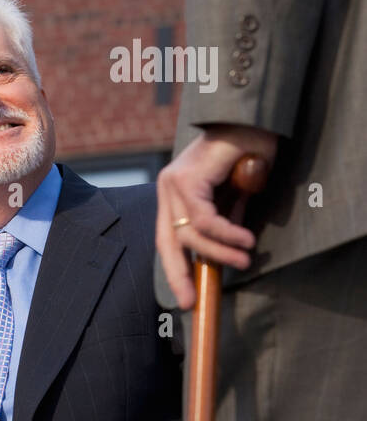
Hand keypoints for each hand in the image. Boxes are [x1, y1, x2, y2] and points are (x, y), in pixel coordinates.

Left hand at [156, 124, 277, 309]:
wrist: (252, 120)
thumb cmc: (246, 154)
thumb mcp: (234, 196)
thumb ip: (224, 219)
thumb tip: (224, 251)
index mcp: (173, 194)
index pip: (167, 240)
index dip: (176, 270)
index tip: (186, 298)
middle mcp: (167, 189)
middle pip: (167, 242)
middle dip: (179, 274)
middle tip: (193, 300)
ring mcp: (173, 183)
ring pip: (190, 232)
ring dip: (219, 251)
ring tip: (245, 258)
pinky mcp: (187, 179)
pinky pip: (204, 218)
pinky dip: (226, 233)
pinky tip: (245, 240)